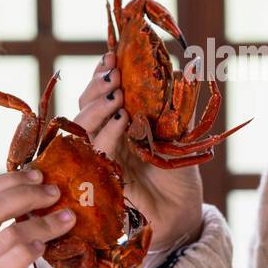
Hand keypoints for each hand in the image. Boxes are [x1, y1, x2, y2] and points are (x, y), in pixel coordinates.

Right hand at [0, 170, 76, 267]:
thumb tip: (30, 201)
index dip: (9, 182)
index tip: (36, 174)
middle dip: (27, 194)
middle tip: (54, 191)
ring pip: (8, 234)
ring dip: (42, 222)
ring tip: (67, 219)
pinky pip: (9, 263)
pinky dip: (31, 248)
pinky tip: (46, 246)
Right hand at [71, 51, 203, 249]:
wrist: (182, 211)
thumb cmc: (179, 174)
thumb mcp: (181, 132)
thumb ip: (178, 104)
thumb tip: (184, 67)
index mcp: (120, 122)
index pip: (101, 93)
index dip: (102, 74)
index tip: (111, 56)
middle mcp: (106, 136)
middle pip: (85, 105)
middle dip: (97, 86)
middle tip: (114, 75)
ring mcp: (102, 156)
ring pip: (83, 126)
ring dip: (98, 106)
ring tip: (117, 95)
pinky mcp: (103, 176)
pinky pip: (97, 150)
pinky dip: (108, 131)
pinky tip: (122, 119)